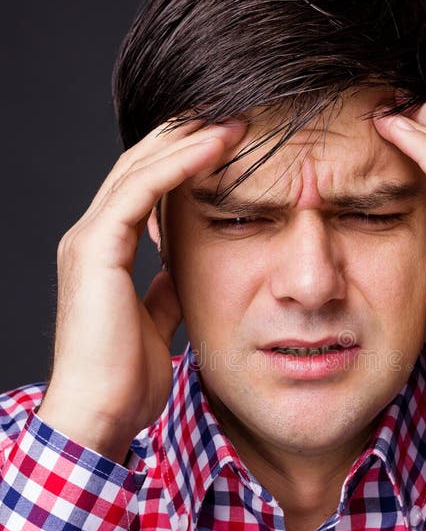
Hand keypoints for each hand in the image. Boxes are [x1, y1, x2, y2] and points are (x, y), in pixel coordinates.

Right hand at [38, 119, 245, 462]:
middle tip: (231, 116)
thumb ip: (164, 291)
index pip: (143, 189)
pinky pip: (141, 191)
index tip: (226, 147)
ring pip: (139, 168)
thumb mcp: (156, 322)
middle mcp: (92, 237)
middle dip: (184, 138)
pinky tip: (214, 146)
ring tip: (231, 120)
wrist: (99, 413)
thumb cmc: (124, 378)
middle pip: (139, 167)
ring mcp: (90, 240)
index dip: (181, 162)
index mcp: (104, 253)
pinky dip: (179, 164)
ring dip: (187, 140)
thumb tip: (183, 271)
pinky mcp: (96, 249)